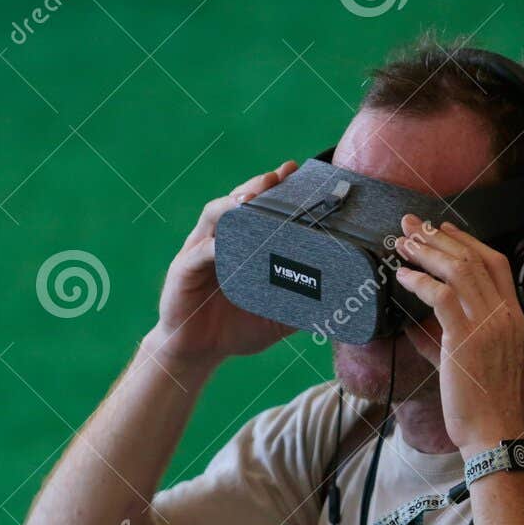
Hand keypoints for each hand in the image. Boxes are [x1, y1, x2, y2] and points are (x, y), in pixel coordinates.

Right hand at [148, 161, 299, 366]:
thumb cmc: (236, 328)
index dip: (273, 188)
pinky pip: (198, 254)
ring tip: (250, 199)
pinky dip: (212, 246)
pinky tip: (225, 244)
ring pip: (214, 217)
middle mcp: (219, 240)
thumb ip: (303, 303)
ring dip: (231, 205)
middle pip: (236, 202)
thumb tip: (340, 301)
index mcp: (242, 245)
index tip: (293, 171)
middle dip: (255, 186)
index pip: (257, 207)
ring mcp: (198, 253)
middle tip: (276, 177)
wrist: (198, 353)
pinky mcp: (183, 272)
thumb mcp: (278, 315)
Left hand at [393, 214, 523, 453]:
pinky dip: (419, 281)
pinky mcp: (466, 338)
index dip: (466, 240)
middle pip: (473, 258)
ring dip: (426, 252)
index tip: (441, 228)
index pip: (494, 261)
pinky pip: (441, 296)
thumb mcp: (473, 359)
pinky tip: (402, 276)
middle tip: (411, 225)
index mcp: (512, 314)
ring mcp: (488, 324)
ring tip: (402, 244)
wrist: (492, 429)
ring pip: (458, 269)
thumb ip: (449, 337)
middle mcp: (504, 313)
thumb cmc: (482, 400)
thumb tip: (414, 326)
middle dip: (438, 236)